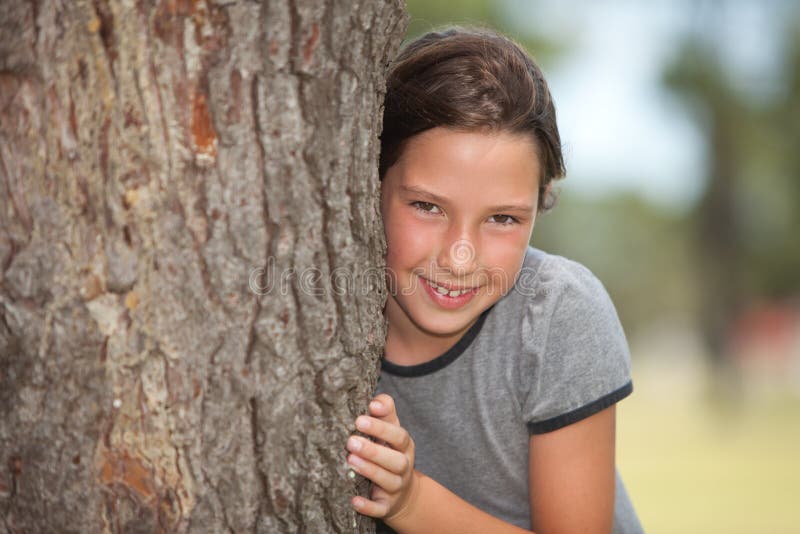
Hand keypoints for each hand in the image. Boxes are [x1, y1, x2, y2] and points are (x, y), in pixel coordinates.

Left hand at [347, 394, 419, 521]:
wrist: (404, 494)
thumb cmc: (390, 452)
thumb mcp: (391, 431)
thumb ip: (385, 412)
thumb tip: (374, 400)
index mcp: (403, 446)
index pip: (398, 435)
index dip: (382, 426)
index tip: (362, 415)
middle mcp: (403, 466)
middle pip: (395, 459)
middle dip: (374, 450)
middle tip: (351, 441)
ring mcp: (396, 487)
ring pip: (388, 481)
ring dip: (370, 470)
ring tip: (350, 460)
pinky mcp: (387, 506)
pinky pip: (380, 508)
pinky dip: (368, 505)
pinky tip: (354, 500)